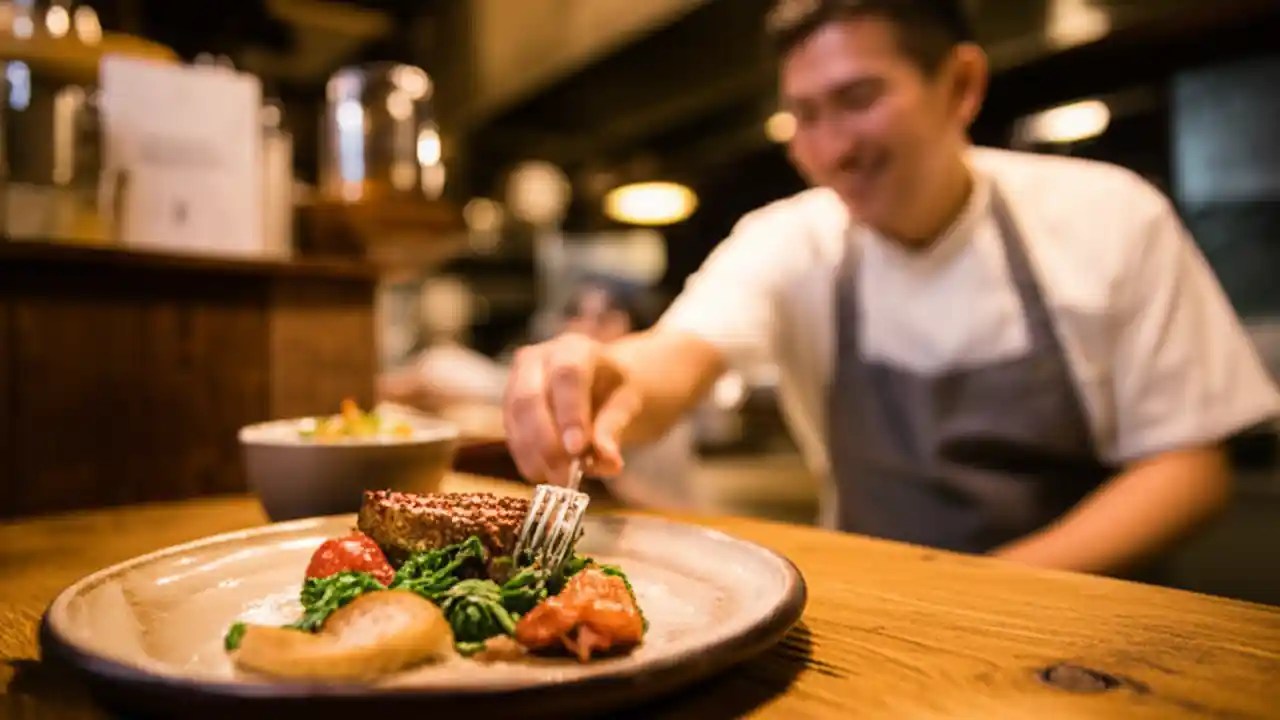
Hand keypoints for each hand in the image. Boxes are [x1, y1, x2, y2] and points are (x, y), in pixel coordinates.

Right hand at [503, 333, 640, 484]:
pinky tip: (544, 474)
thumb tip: (609, 462)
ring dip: (533, 454)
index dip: (569, 413)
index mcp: (574, 348)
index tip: (577, 449)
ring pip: (515, 417)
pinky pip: (510, 433)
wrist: (600, 385)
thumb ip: (614, 429)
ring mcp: (518, 380)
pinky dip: (526, 457)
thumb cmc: (616, 390)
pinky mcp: (509, 405)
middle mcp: (539, 358)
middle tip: (563, 476)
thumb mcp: (626, 404)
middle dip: (545, 442)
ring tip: (558, 480)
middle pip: (530, 397)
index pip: (567, 375)